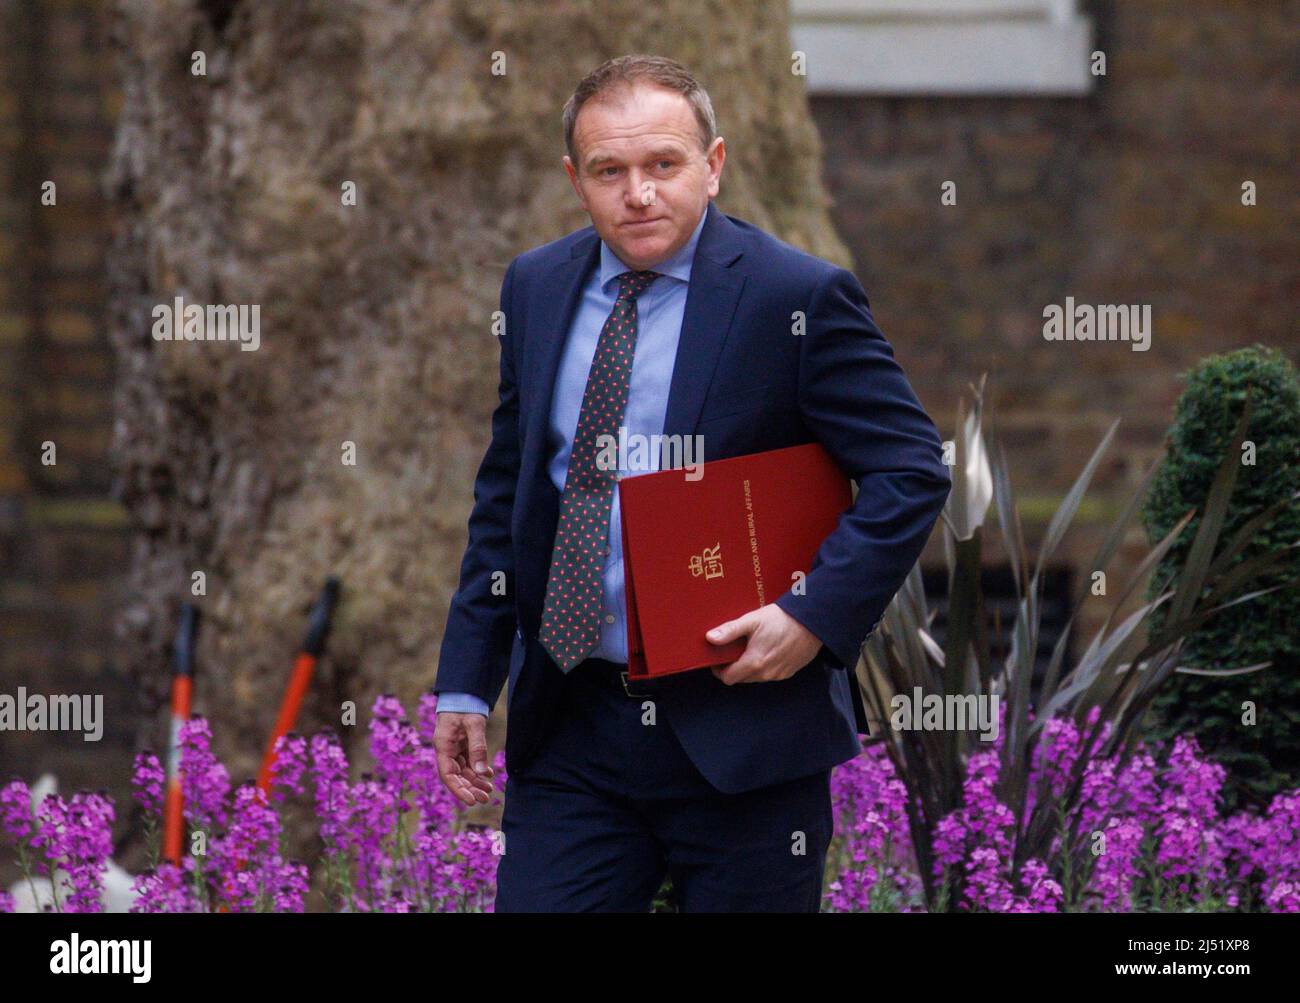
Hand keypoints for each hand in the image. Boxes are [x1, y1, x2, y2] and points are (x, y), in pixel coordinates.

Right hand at [433, 711, 494, 806]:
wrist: (463, 692)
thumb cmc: (465, 705)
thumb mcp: (474, 724)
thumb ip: (478, 747)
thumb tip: (482, 772)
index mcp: (443, 746)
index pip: (448, 775)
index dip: (459, 790)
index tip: (471, 801)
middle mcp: (446, 750)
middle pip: (456, 776)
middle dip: (469, 789)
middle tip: (485, 798)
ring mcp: (453, 748)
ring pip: (463, 771)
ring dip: (475, 781)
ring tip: (489, 791)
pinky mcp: (461, 745)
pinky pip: (468, 762)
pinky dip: (477, 770)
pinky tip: (488, 776)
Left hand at [705, 603, 822, 684]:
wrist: (812, 621)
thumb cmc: (781, 619)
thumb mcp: (752, 620)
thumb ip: (730, 631)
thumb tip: (710, 638)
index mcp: (754, 663)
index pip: (728, 678)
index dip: (719, 670)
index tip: (719, 659)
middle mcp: (766, 674)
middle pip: (741, 678)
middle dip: (734, 667)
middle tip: (734, 650)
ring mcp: (778, 675)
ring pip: (755, 677)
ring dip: (749, 667)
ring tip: (752, 648)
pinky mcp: (789, 672)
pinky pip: (770, 675)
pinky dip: (764, 667)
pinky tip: (767, 650)